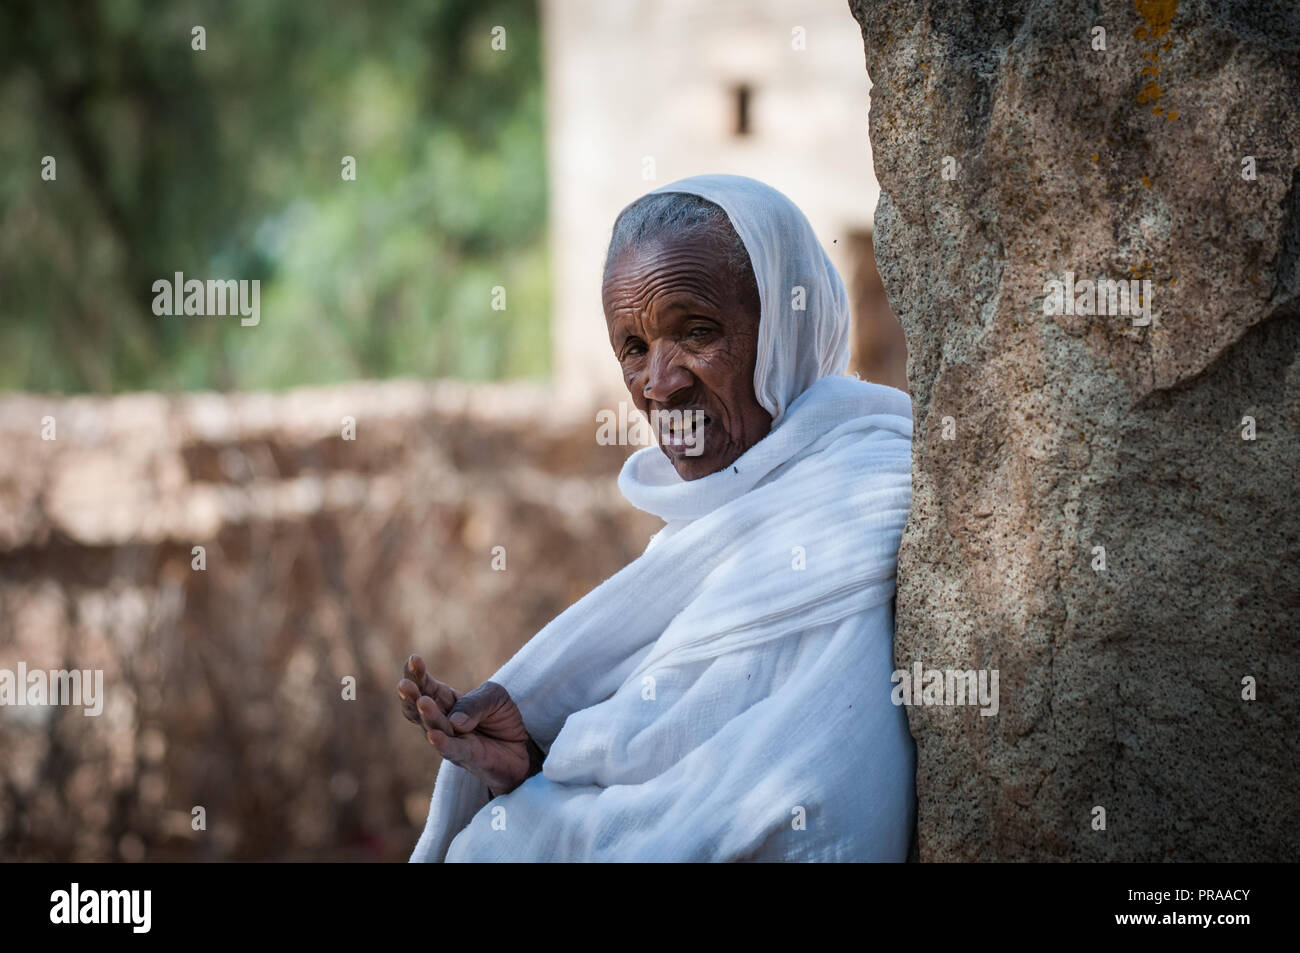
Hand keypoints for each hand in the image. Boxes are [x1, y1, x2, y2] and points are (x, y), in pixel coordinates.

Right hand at [397, 655, 542, 796]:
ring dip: (428, 716)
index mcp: (447, 701)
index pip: (427, 686)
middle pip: (420, 708)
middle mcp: (443, 721)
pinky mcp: (467, 758)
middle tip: (404, 685)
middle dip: (412, 696)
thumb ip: (475, 704)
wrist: (521, 749)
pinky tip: (433, 736)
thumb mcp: (495, 698)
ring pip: (434, 728)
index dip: (418, 675)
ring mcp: (452, 741)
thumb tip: (454, 721)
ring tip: (422, 702)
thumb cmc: (502, 719)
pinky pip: (452, 750)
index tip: (413, 659)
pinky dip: (442, 743)